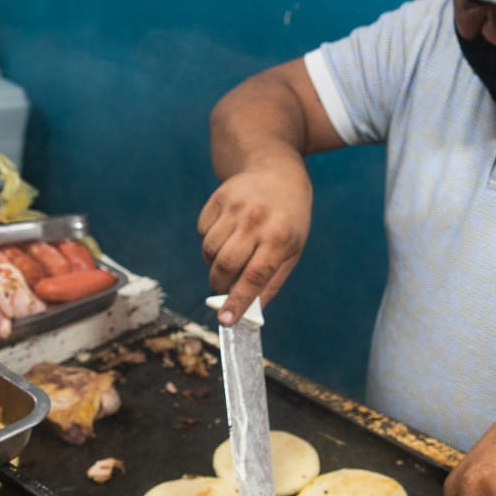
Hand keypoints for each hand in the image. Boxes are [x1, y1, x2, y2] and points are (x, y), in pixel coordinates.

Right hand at [197, 162, 311, 325]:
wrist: (277, 174)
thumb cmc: (288, 220)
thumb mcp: (292, 251)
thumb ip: (271, 283)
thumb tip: (249, 314)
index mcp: (280, 237)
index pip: (254, 276)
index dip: (237, 301)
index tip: (225, 321)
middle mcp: (256, 220)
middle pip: (225, 264)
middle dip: (219, 286)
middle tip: (222, 292)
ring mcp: (235, 207)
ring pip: (209, 250)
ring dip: (213, 264)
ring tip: (229, 259)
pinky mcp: (218, 198)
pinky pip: (203, 232)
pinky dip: (209, 243)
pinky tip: (226, 236)